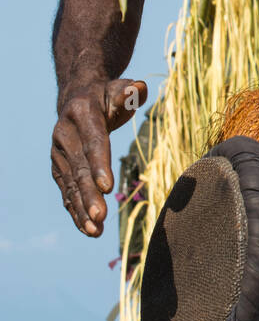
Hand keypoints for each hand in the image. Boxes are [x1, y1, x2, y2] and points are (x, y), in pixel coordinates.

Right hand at [51, 78, 146, 236]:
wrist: (77, 99)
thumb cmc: (107, 96)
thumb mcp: (120, 89)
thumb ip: (130, 91)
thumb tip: (139, 89)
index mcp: (81, 113)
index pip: (93, 142)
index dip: (99, 165)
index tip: (108, 187)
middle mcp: (64, 134)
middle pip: (79, 168)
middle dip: (89, 195)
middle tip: (100, 217)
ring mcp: (58, 153)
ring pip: (70, 185)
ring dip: (82, 209)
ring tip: (96, 230)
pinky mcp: (59, 168)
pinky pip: (66, 192)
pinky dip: (76, 212)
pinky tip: (88, 229)